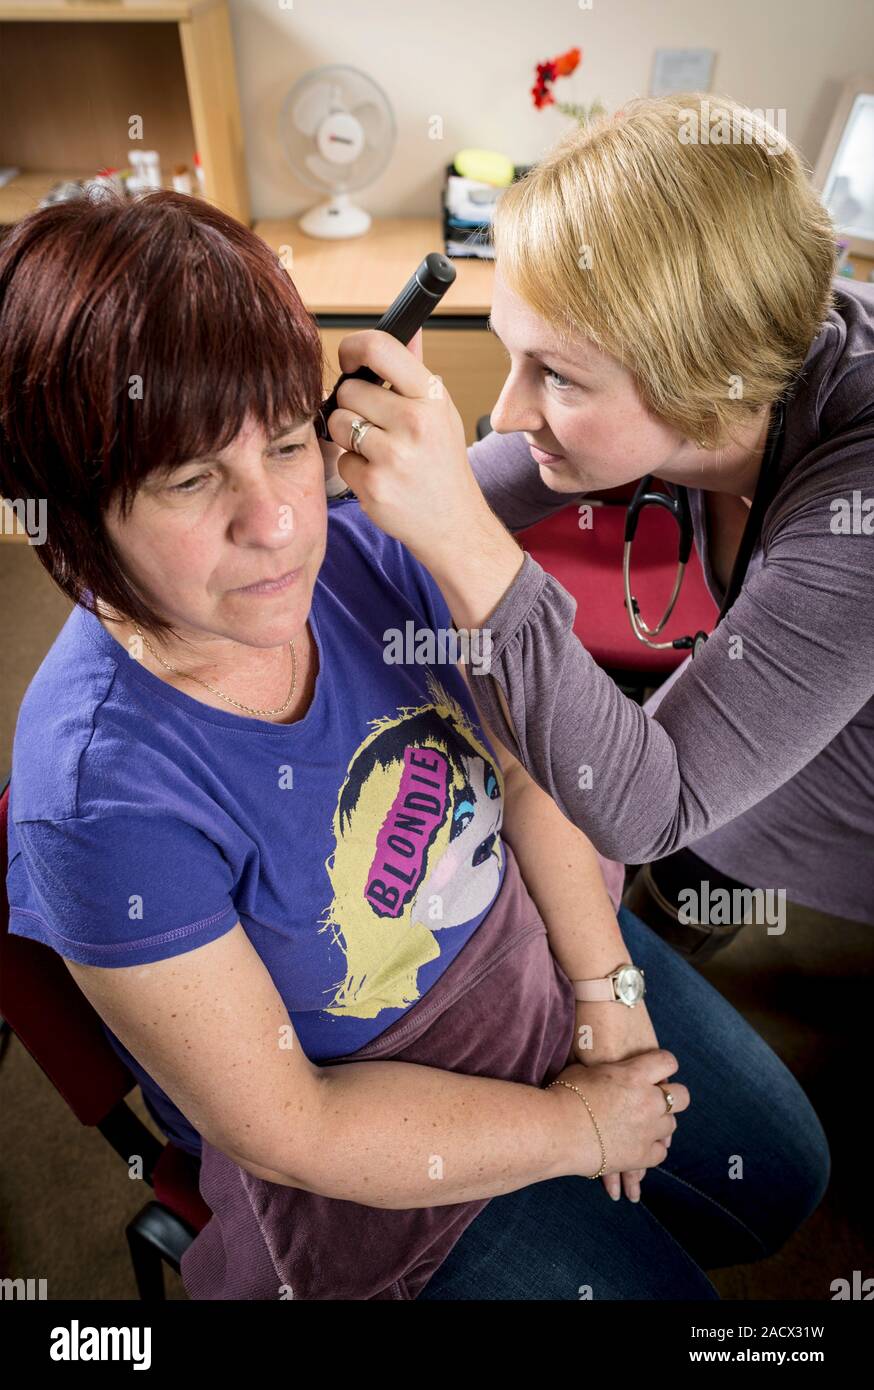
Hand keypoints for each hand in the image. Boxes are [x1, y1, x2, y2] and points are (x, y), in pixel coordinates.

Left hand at [317, 329, 425, 489]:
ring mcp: (394, 456)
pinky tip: (379, 476)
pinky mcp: (374, 485)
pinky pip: (341, 459)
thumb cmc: (441, 464)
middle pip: (349, 390)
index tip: (349, 361)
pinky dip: (353, 468)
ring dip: (347, 436)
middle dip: (351, 406)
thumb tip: (409, 328)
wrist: (454, 523)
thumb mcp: (440, 413)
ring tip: (376, 451)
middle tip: (373, 425)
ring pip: (337, 423)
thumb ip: (417, 370)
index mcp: (432, 397)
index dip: (352, 348)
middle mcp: (415, 422)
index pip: (379, 347)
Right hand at [549, 1050, 686, 1185]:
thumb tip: (608, 1067)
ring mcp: (647, 1130)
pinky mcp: (641, 1156)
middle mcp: (648, 1101)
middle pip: (681, 1096)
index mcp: (635, 1074)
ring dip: (659, 1123)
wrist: (554, 1130)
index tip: (656, 1069)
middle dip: (672, 1096)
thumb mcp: (585, 1068)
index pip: (667, 1062)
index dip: (663, 1064)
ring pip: (671, 1125)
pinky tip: (640, 1145)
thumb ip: (608, 1069)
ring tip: (642, 1124)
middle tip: (657, 1099)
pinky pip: (661, 1152)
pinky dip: (652, 1149)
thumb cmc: (564, 1094)